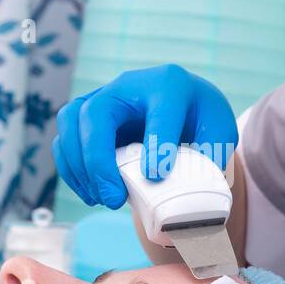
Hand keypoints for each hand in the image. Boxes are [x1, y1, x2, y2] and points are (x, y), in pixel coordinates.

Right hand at [52, 64, 236, 208]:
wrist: (185, 104)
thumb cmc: (202, 119)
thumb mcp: (219, 132)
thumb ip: (210, 157)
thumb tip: (189, 194)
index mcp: (169, 85)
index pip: (160, 111)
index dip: (157, 144)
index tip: (156, 176)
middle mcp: (129, 85)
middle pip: (97, 112)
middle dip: (98, 160)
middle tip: (114, 198)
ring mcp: (103, 97)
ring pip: (71, 121)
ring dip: (78, 165)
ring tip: (99, 198)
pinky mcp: (86, 116)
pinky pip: (64, 139)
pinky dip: (71, 169)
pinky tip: (90, 194)